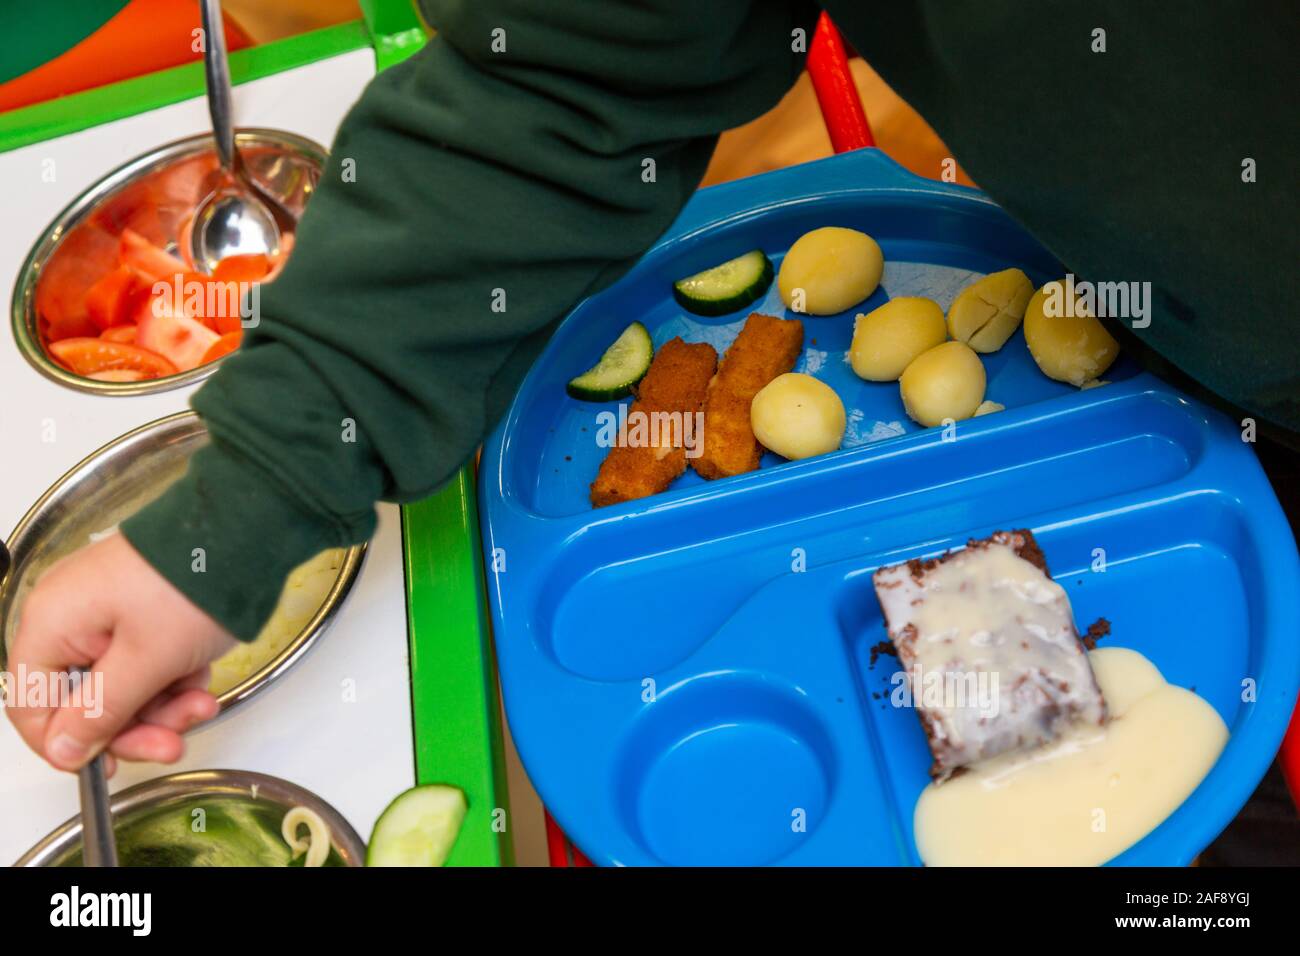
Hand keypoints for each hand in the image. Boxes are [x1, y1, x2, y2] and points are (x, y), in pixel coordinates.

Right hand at [5, 533, 236, 772]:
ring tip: (200, 702)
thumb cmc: (193, 580)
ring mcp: (108, 611)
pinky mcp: (141, 610)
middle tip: (172, 740)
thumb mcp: (146, 661)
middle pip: (84, 699)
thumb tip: (64, 748)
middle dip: (134, 726)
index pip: (31, 704)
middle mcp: (71, 615)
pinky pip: (146, 661)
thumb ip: (101, 711)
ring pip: (122, 685)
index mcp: (53, 622)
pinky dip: (174, 676)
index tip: (106, 765)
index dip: (65, 743)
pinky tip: (200, 675)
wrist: (245, 532)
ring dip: (164, 704)